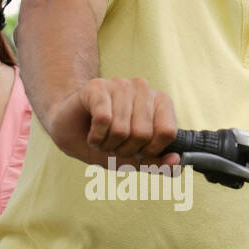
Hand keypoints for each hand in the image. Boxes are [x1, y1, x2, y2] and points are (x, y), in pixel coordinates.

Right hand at [47, 77, 179, 168]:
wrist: (71, 132)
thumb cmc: (107, 142)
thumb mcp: (135, 160)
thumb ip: (158, 164)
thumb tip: (177, 163)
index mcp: (160, 102)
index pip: (167, 132)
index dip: (150, 150)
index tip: (138, 150)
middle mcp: (143, 89)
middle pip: (143, 133)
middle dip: (125, 149)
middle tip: (114, 144)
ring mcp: (120, 84)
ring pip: (122, 129)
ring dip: (107, 144)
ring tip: (102, 138)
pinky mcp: (97, 86)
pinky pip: (103, 120)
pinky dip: (95, 137)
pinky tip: (92, 133)